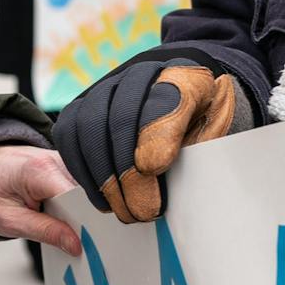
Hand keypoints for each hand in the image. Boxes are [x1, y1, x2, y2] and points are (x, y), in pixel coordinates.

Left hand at [0, 143, 81, 254]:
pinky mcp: (69, 167)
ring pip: (89, 193)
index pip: (77, 197)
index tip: (90, 243)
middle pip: (87, 194)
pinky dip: (80, 208)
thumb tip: (76, 244)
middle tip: (85, 245)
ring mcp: (66, 161)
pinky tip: (73, 221)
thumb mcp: (9, 220)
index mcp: (40, 170)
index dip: (86, 221)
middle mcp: (57, 160)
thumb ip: (44, 231)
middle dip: (88, 220)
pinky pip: (83, 190)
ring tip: (78, 234)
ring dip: (85, 215)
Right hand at [54, 59, 243, 222]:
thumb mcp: (214, 136)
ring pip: (90, 126)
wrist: (181, 101)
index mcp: (185, 77)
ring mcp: (108, 86)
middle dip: (128, 171)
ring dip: (103, 175)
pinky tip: (102, 198)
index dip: (158, 134)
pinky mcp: (82, 104)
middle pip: (122, 118)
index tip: (154, 168)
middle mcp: (141, 74)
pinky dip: (81, 169)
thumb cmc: (200, 126)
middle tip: (141, 210)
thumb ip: (200, 153)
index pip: (167, 97)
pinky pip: (69, 133)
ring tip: (122, 209)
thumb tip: (180, 192)